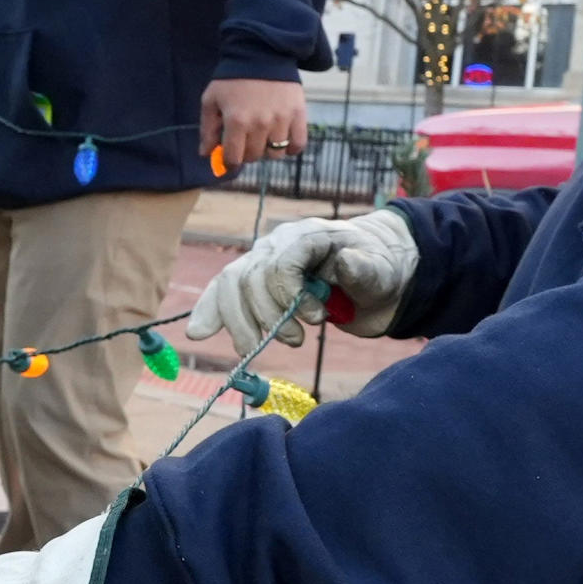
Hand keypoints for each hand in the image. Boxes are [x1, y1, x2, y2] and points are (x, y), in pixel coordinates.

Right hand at [185, 206, 420, 344]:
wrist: (380, 278)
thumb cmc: (382, 272)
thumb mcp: (382, 272)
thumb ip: (365, 269)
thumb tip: (345, 262)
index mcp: (308, 235)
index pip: (279, 263)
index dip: (289, 296)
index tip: (317, 320)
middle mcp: (279, 244)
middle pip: (249, 277)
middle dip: (266, 316)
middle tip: (296, 341)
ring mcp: (265, 262)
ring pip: (230, 286)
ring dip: (240, 324)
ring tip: (259, 348)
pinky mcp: (258, 285)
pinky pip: (224, 292)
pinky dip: (211, 312)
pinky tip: (199, 332)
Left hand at [201, 77, 309, 170]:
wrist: (261, 54)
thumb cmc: (232, 79)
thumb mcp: (211, 101)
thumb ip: (207, 130)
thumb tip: (206, 154)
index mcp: (236, 121)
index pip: (233, 158)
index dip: (229, 162)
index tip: (229, 159)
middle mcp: (260, 123)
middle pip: (254, 157)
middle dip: (246, 153)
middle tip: (244, 140)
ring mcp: (281, 119)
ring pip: (275, 154)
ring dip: (267, 150)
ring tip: (263, 136)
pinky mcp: (298, 114)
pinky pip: (297, 144)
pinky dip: (290, 148)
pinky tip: (282, 140)